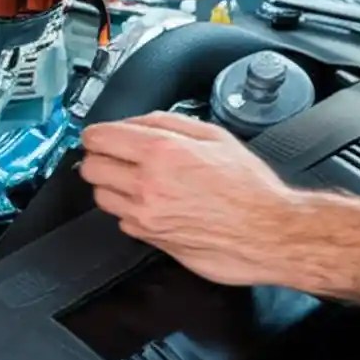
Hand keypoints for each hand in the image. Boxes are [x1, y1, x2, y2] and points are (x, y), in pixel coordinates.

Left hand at [78, 111, 302, 286]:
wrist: (269, 233)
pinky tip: (150, 204)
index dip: (96, 134)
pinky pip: (121, 219)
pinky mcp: (149, 238)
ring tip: (134, 181)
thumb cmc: (250, 188)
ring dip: (111, 186)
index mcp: (161, 151)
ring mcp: (145, 214)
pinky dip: (128, 210)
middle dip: (100, 158)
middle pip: (91, 167)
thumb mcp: (214, 136)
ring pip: (100, 195)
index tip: (100, 136)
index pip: (99, 138)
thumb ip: (168, 121)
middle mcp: (147, 184)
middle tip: (116, 156)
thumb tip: (135, 121)